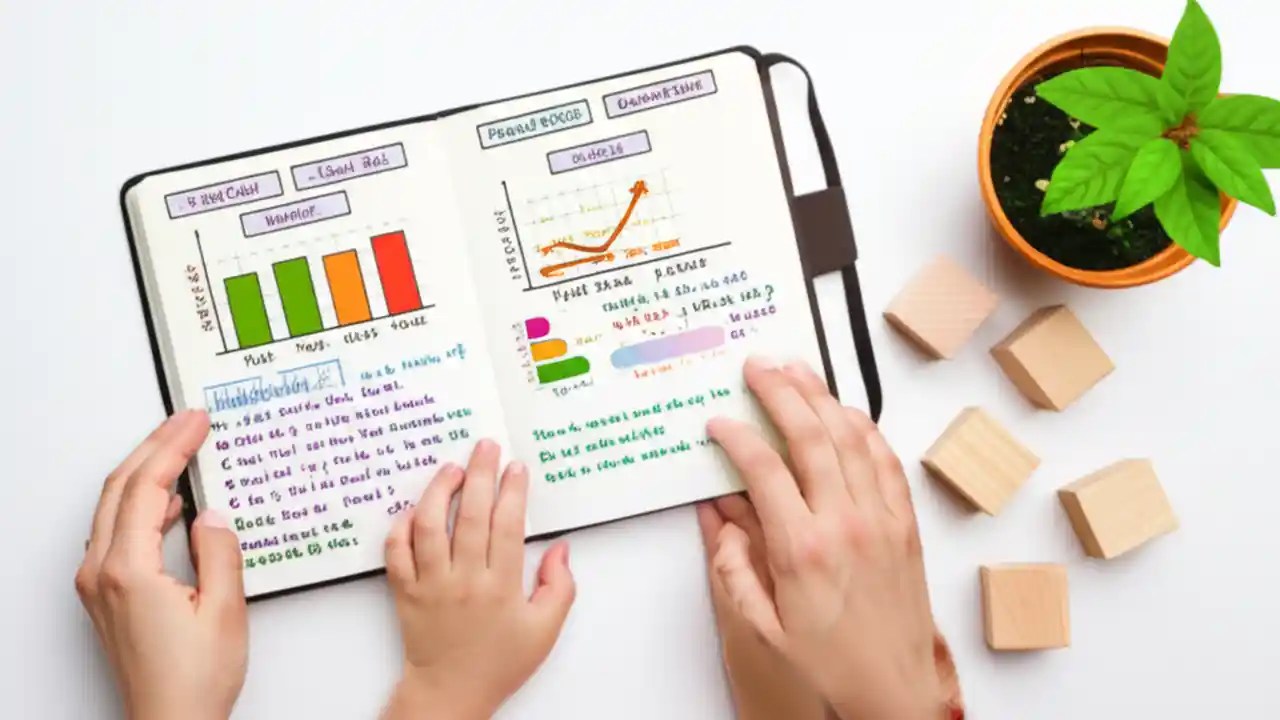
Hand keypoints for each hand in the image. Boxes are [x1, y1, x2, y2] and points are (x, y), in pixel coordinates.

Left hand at [75, 410, 247, 719]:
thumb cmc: (194, 681)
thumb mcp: (224, 610)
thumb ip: (219, 551)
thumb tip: (212, 513)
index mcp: (128, 571)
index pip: (147, 487)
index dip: (173, 447)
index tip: (197, 421)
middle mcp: (101, 573)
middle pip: (120, 488)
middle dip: (155, 447)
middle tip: (188, 420)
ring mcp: (97, 585)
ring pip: (113, 507)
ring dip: (145, 472)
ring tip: (181, 448)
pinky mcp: (105, 596)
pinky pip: (115, 531)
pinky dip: (140, 503)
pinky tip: (168, 501)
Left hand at [382, 440, 575, 719]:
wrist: (450, 692)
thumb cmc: (499, 662)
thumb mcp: (545, 630)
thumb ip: (559, 586)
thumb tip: (560, 547)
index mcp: (501, 587)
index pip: (507, 525)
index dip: (513, 491)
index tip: (517, 466)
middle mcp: (464, 580)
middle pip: (470, 515)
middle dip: (480, 474)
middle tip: (485, 446)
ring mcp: (431, 585)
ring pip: (429, 526)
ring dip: (438, 491)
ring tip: (451, 468)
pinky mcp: (404, 592)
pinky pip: (396, 552)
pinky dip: (401, 526)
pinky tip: (414, 509)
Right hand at [706, 358, 948, 719]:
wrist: (891, 698)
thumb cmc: (829, 671)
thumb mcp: (760, 630)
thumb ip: (732, 569)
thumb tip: (718, 518)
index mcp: (803, 549)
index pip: (765, 468)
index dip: (737, 436)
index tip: (718, 422)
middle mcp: (847, 525)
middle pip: (812, 436)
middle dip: (781, 392)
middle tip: (759, 366)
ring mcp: (882, 522)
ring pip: (853, 438)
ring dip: (823, 399)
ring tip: (799, 372)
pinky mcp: (905, 528)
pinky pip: (886, 463)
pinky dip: (866, 430)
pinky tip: (849, 415)